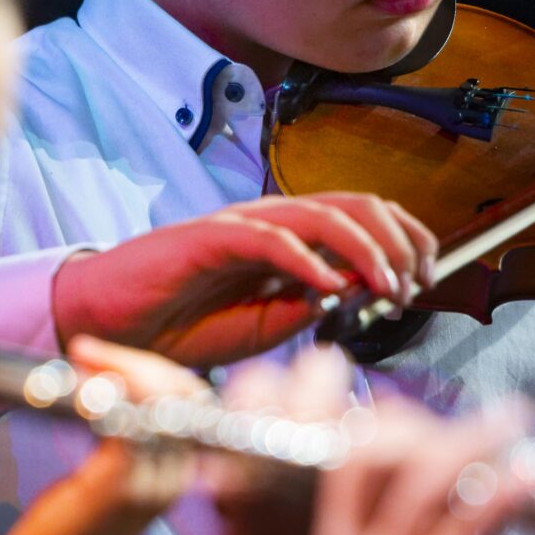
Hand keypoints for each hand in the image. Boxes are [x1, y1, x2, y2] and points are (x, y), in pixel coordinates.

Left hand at [0, 338, 202, 534]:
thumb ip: (123, 439)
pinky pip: (128, 423)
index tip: (104, 354)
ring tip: (81, 362)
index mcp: (178, 474)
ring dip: (118, 370)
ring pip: (159, 402)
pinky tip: (79, 390)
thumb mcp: (109, 481)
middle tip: (87, 352)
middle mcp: (175, 478)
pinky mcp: (119, 487)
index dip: (153, 367)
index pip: (191, 401)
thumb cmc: (69, 531)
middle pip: (182, 395)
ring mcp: (151, 484)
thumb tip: (109, 384)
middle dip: (136, 360)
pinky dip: (106, 394)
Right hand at [49, 193, 438, 368]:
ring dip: (366, 249)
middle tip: (414, 283)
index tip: (425, 279)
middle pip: (354, 204)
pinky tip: (329, 288)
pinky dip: (308, 261)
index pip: (362, 218)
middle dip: (398, 240)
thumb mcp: (259, 330)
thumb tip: (353, 298)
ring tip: (386, 285)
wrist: (109, 326)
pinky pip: (269, 238)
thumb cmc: (178, 326)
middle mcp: (270, 223)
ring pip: (322, 213)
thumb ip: (303, 312)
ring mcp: (241, 225)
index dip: (404, 241)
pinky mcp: (209, 238)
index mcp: (288, 241)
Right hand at [231, 355, 534, 534]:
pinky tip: (527, 476)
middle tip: (485, 414)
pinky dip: (497, 495)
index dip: (380, 421)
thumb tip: (446, 516)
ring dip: (474, 439)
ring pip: (419, 480)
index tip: (424, 409)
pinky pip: (458, 532)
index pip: (342, 458)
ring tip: (515, 419)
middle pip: (372, 452)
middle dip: (426, 417)